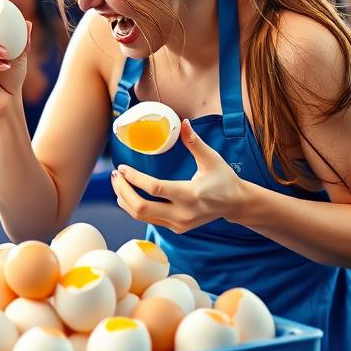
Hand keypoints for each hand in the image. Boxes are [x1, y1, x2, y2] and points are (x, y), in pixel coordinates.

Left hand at [109, 120, 245, 233]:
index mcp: (191, 195)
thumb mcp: (212, 159)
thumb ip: (195, 142)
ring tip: (117, 182)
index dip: (134, 178)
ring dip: (124, 199)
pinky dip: (134, 207)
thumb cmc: (224, 178)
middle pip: (141, 208)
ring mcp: (178, 224)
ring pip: (141, 216)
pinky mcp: (175, 229)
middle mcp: (183, 213)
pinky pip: (147, 219)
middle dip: (123, 191)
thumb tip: (183, 122)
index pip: (155, 189)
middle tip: (115, 175)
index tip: (122, 168)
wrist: (235, 204)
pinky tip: (128, 193)